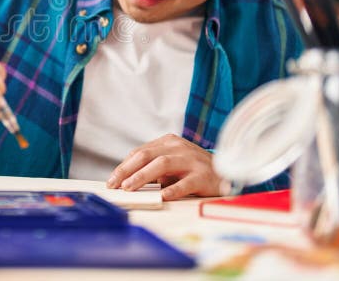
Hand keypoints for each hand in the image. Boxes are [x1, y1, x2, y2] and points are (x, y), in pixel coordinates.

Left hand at [106, 134, 224, 200]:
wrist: (227, 173)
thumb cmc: (194, 169)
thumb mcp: (172, 162)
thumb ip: (153, 167)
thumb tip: (126, 180)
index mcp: (169, 142)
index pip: (140, 152)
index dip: (124, 166)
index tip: (112, 180)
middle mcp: (179, 147)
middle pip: (146, 156)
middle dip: (127, 170)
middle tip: (114, 185)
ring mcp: (192, 160)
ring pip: (162, 165)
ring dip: (142, 176)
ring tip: (129, 188)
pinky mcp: (203, 176)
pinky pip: (185, 183)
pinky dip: (172, 189)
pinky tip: (162, 196)